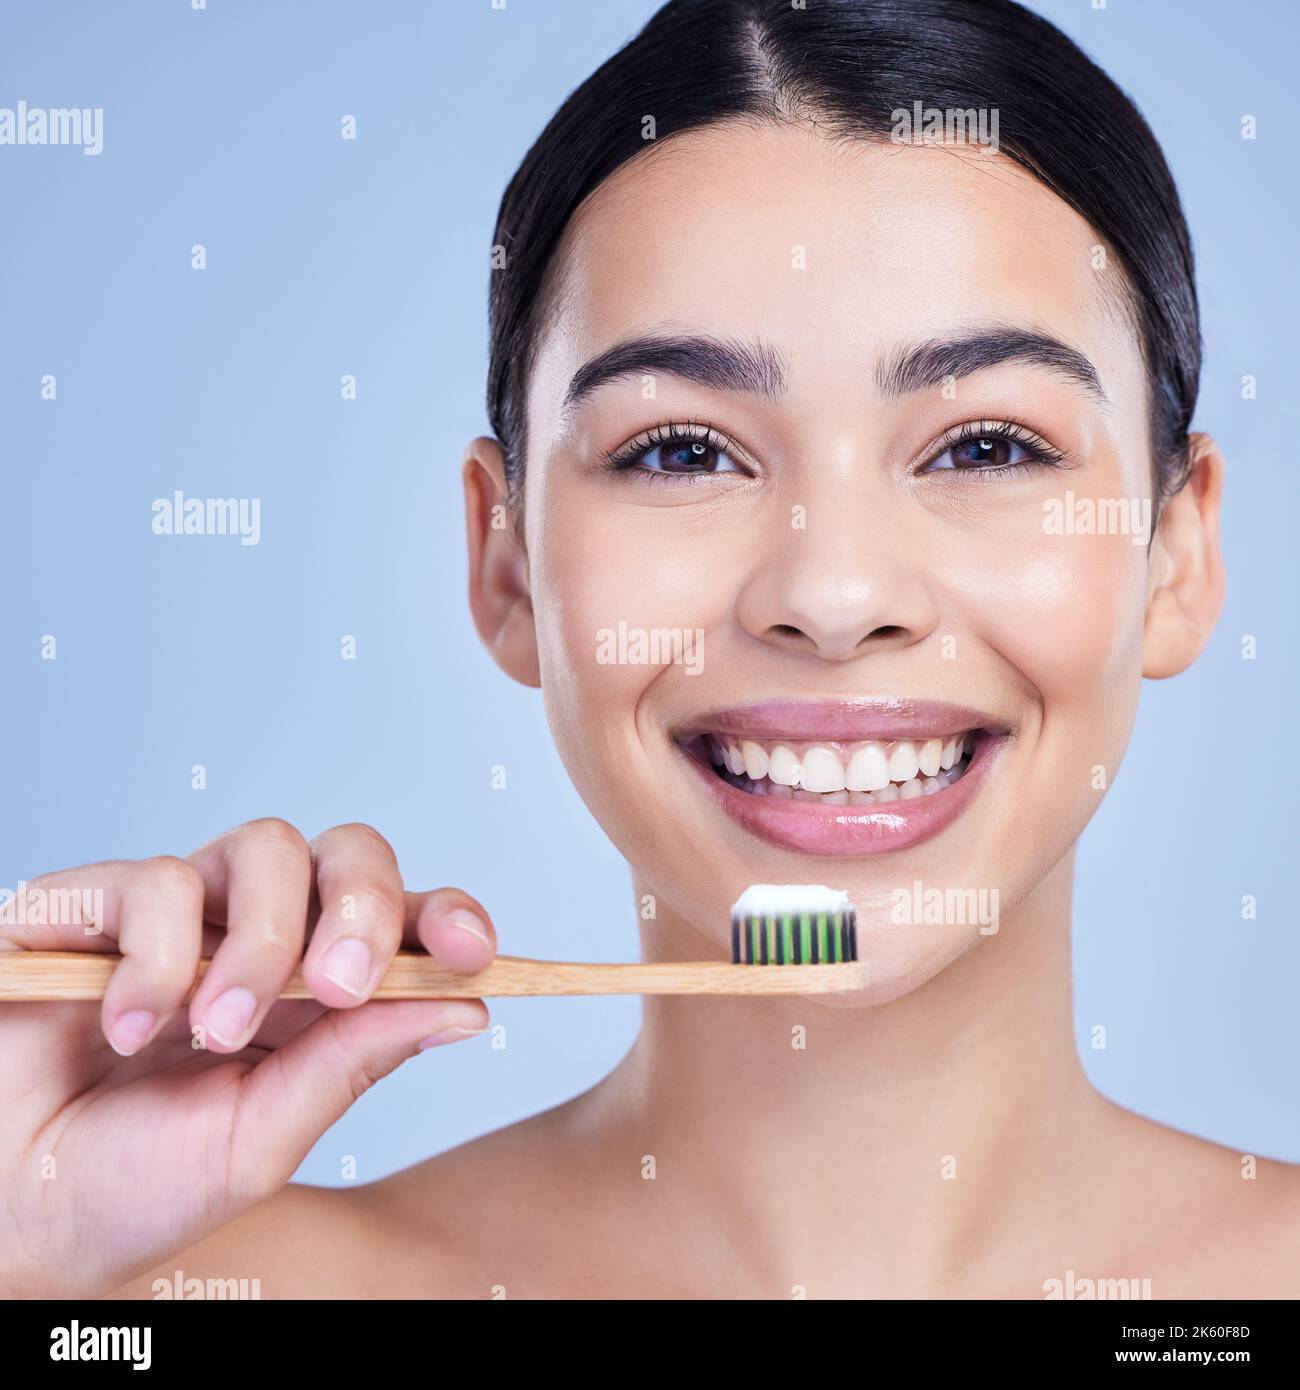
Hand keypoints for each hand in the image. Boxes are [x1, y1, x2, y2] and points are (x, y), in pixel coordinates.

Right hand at [0, 818, 494, 1297]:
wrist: (10, 1214)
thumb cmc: (132, 1187)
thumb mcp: (261, 1138)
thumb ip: (354, 1063)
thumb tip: (469, 1007)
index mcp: (313, 989)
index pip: (399, 921)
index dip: (444, 917)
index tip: (474, 952)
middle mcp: (256, 934)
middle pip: (346, 854)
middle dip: (364, 905)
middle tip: (342, 984)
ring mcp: (178, 912)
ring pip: (263, 848)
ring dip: (261, 942)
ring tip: (219, 1030)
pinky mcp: (92, 903)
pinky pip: (157, 881)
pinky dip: (161, 957)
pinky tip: (133, 1027)